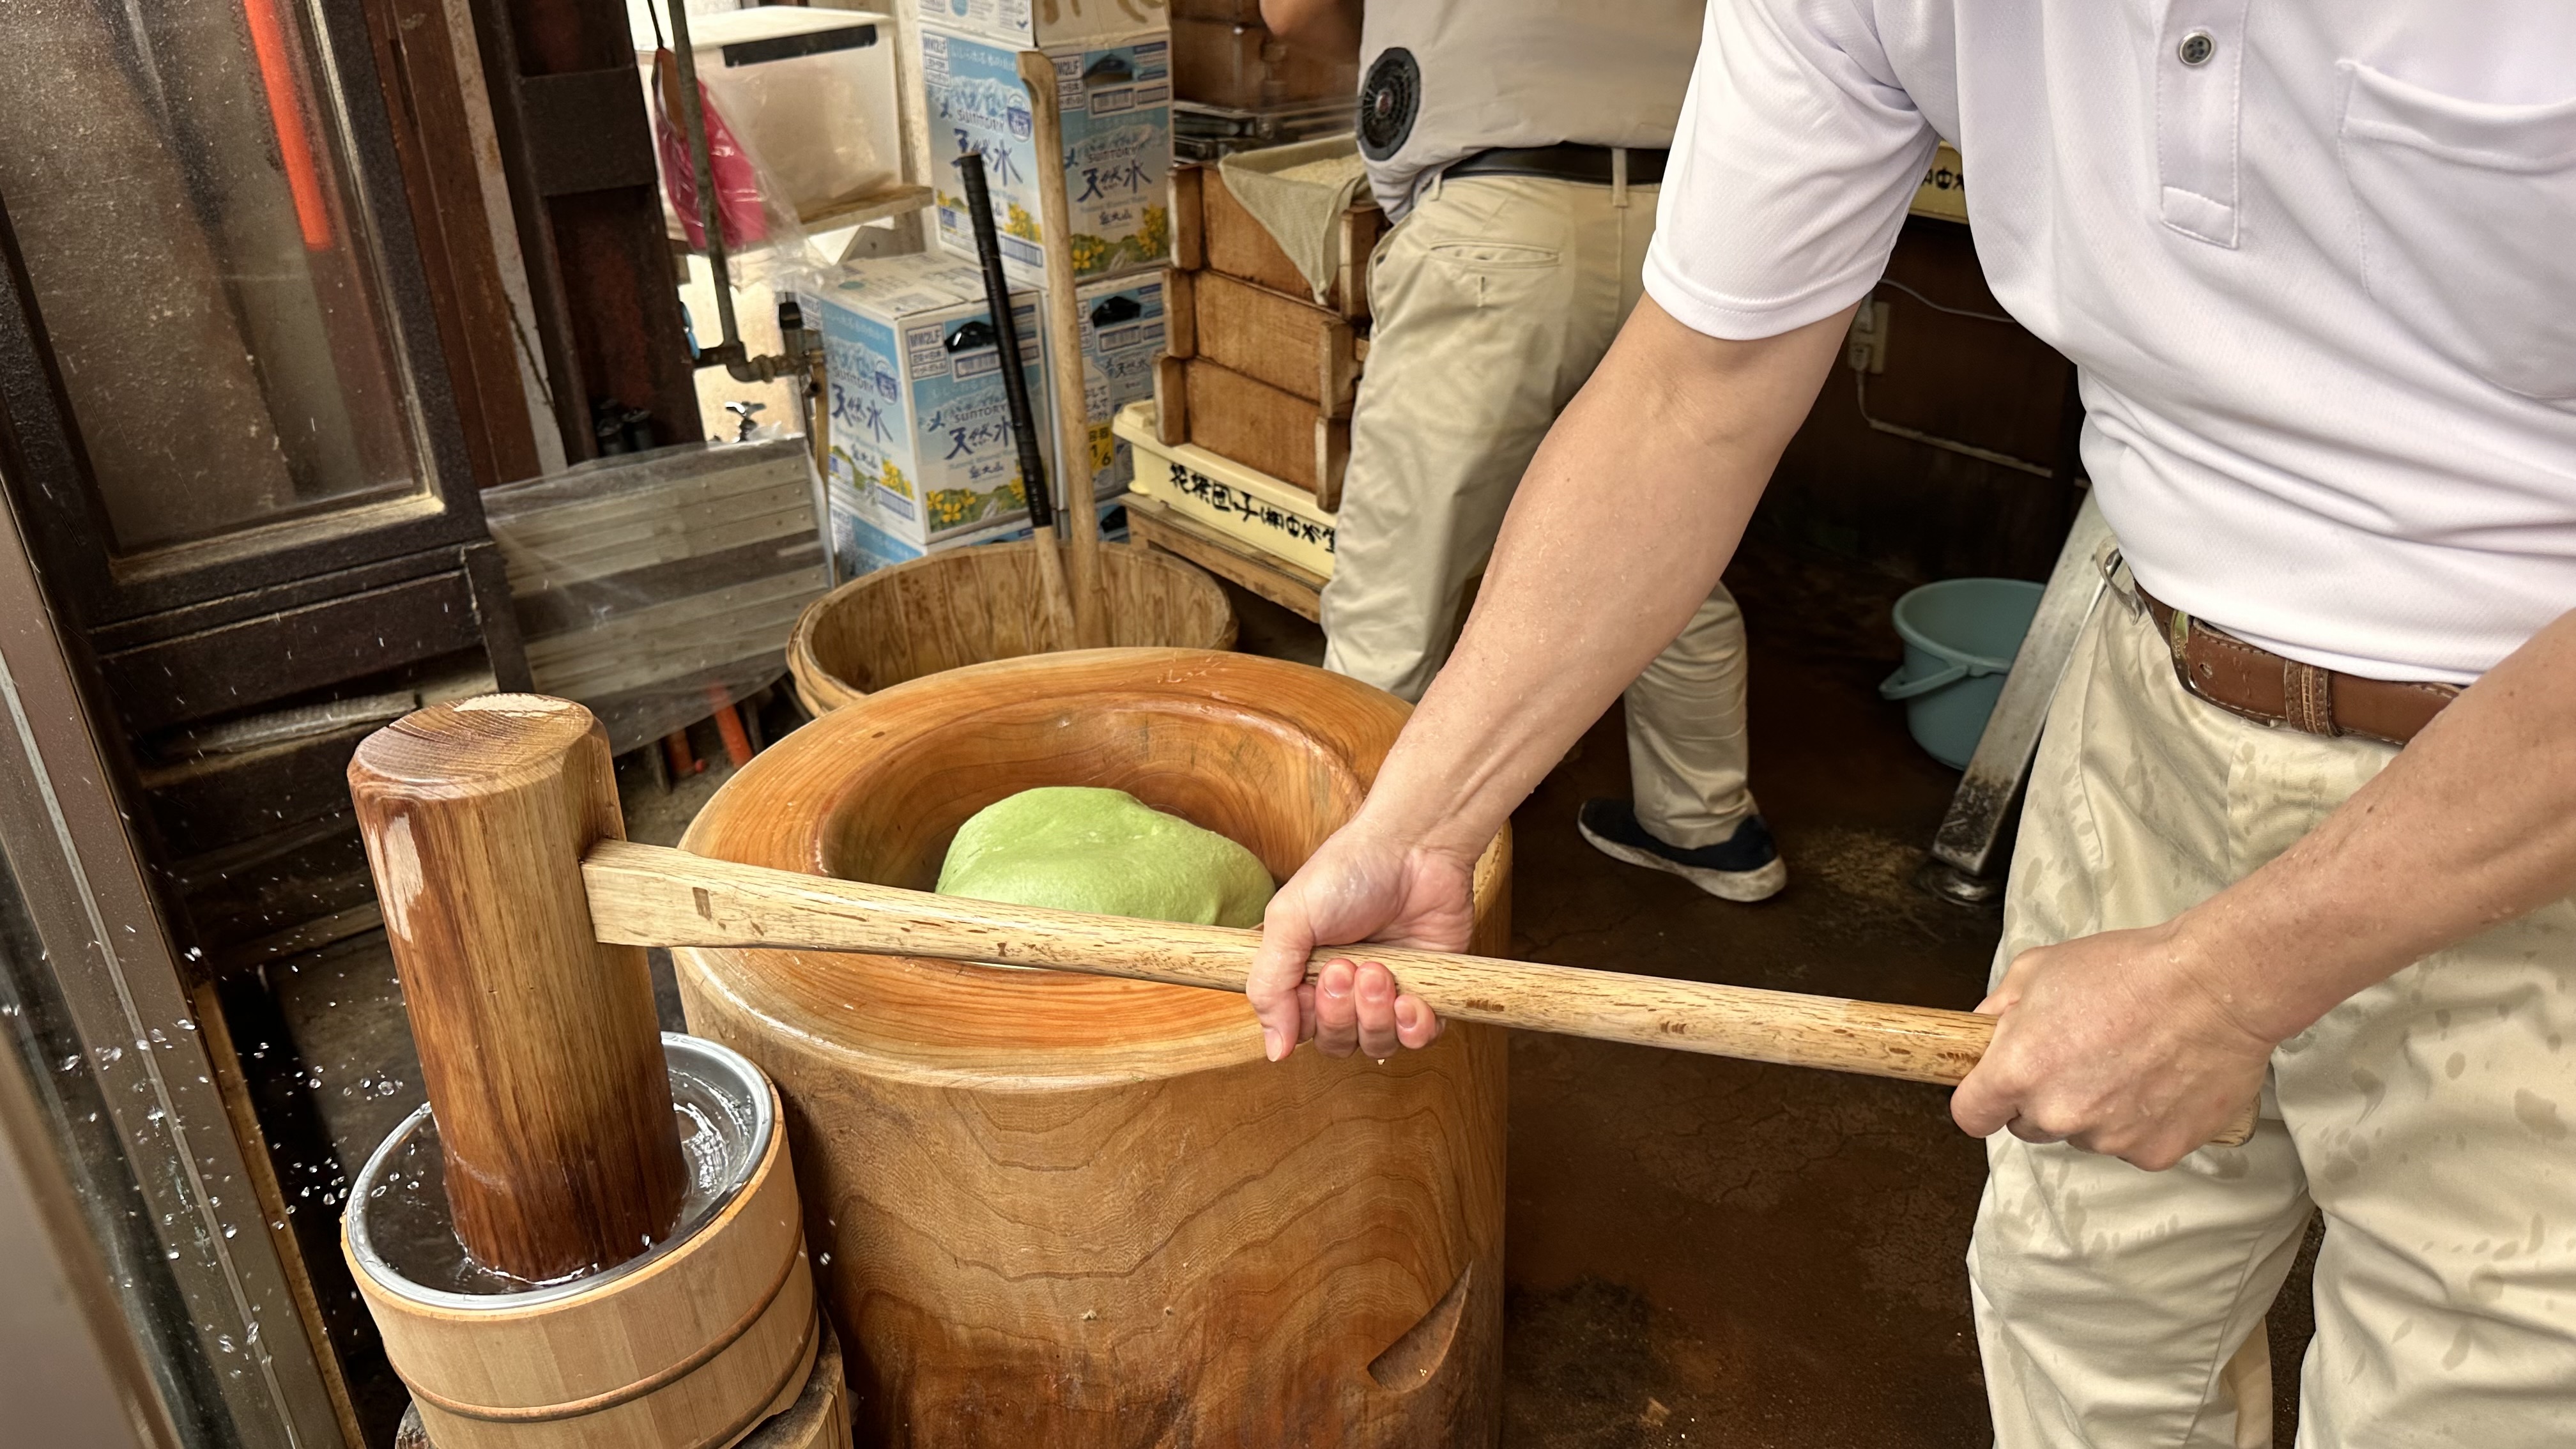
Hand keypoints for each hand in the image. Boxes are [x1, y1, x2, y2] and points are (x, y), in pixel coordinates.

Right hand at [1248, 821, 1477, 1061]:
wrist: (1414, 847)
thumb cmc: (1348, 872)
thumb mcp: (1289, 920)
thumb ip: (1269, 985)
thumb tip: (1272, 1050)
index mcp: (1307, 973)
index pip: (1301, 1029)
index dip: (1309, 1017)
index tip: (1316, 982)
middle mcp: (1348, 990)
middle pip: (1338, 1042)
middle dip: (1341, 1012)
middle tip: (1348, 966)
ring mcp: (1389, 993)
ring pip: (1378, 1044)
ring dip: (1376, 1015)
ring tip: (1380, 971)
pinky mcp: (1430, 991)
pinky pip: (1421, 1038)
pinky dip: (1415, 1027)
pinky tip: (1410, 999)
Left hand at [1950, 920, 2275, 1169]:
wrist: (2215, 986)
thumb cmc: (2130, 970)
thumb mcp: (2038, 969)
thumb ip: (1997, 1009)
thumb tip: (1982, 1034)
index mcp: (2019, 1070)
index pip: (1971, 1115)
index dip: (1981, 1099)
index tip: (1994, 1089)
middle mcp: (2059, 1113)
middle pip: (2029, 1125)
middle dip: (2043, 1096)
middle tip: (2078, 1056)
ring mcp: (2108, 1139)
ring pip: (2082, 1133)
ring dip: (2094, 1108)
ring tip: (2128, 1060)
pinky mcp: (2155, 1152)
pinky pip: (2130, 1143)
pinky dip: (2140, 1121)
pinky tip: (2157, 1080)